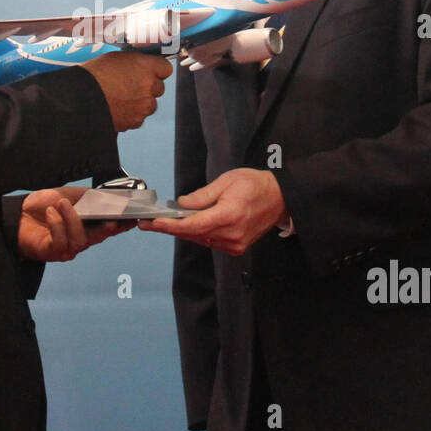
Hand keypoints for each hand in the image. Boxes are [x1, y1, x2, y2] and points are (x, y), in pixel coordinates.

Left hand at [18, 185, 132, 261]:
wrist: (17, 214)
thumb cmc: (42, 206)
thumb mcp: (68, 195)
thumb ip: (88, 197)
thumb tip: (107, 196)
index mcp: (87, 225)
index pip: (109, 226)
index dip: (122, 224)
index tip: (132, 217)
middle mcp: (80, 239)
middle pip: (100, 236)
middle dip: (107, 227)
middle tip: (110, 217)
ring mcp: (67, 248)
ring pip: (80, 239)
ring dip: (72, 219)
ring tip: (61, 204)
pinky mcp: (53, 252)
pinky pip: (62, 241)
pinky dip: (57, 224)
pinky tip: (51, 213)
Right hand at [83, 51, 172, 131]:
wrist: (80, 99)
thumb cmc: (92, 76)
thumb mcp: (114, 59)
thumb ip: (133, 63)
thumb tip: (138, 66)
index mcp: (146, 67)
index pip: (165, 68)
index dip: (156, 70)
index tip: (149, 71)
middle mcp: (149, 86)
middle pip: (158, 87)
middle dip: (147, 87)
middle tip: (130, 85)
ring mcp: (144, 106)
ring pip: (149, 104)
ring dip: (140, 102)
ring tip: (120, 98)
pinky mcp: (136, 121)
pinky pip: (138, 118)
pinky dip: (130, 115)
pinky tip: (116, 108)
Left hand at [139, 168, 287, 256]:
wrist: (280, 199)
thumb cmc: (256, 185)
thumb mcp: (226, 181)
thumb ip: (202, 196)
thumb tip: (181, 204)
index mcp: (229, 215)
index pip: (192, 225)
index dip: (170, 226)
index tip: (153, 223)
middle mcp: (232, 234)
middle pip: (193, 234)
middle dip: (170, 228)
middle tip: (150, 222)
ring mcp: (235, 244)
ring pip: (199, 240)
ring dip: (184, 231)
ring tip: (168, 220)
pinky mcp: (236, 248)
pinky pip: (210, 242)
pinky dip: (198, 234)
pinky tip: (191, 224)